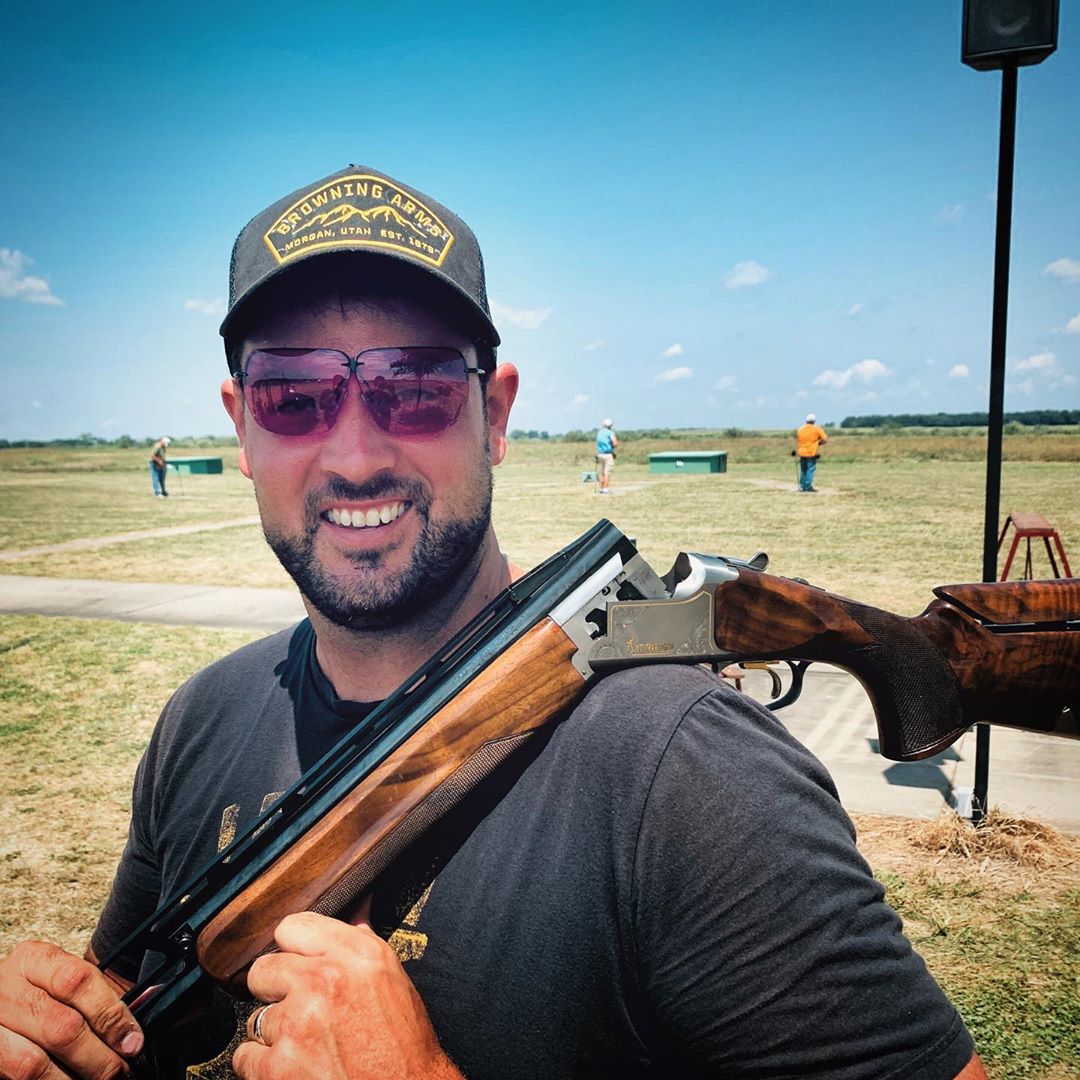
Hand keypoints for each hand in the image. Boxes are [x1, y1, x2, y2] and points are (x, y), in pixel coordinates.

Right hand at [0, 941, 141, 1078]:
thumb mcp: (55, 980)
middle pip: (60, 1027)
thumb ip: (92, 997)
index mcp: (31, 960)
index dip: (110, 1014)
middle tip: (121, 1071)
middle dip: (98, 1057)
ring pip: (34, 1063)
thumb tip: (132, 1031)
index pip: (77, 981)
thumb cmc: (31, 993)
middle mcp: (4, 991)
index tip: (132, 1040)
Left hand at [233, 911, 460, 1079]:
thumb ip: (361, 939)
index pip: (292, 927)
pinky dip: (262, 1066)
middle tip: (300, 1009)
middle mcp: (324, 982)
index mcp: (354, 954)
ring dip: (274, 1033)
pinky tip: (291, 1067)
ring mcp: (297, 1024)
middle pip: (263, 969)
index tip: (298, 964)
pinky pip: (245, 1056)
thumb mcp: (390, 976)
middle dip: (277, 991)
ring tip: (304, 1045)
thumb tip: (358, 902)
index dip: (293, 949)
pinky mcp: (277, 1067)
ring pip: (256, 1016)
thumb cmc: (403, 1041)